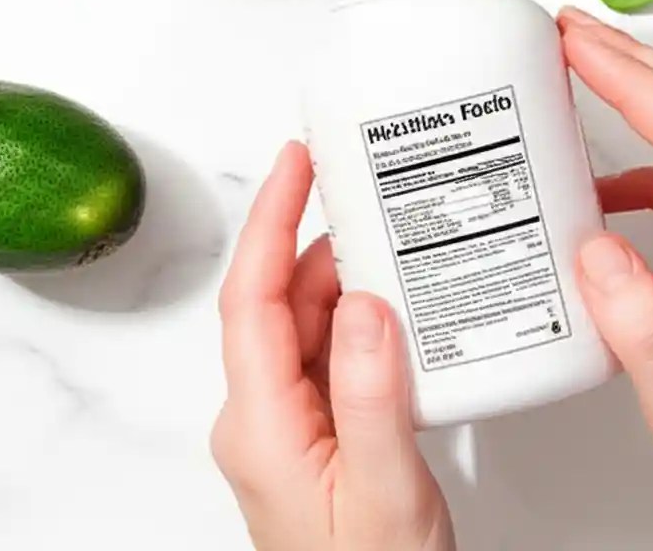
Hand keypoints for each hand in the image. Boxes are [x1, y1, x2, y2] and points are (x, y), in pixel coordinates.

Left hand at [211, 142, 454, 550]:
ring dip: (345, 280)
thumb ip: (372, 396)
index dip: (269, 221)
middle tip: (365, 185)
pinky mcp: (318, 433)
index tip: (296, 163)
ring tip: (395, 237)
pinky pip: (331, 357)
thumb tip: (365, 304)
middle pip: (278, 303)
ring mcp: (289, 425)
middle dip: (317, 239)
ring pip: (307, 326)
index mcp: (260, 424)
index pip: (250, 299)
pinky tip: (401, 307)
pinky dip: (362, 321)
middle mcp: (262, 418)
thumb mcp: (384, 489)